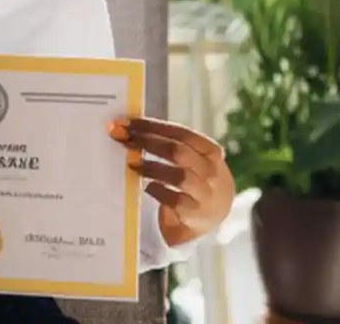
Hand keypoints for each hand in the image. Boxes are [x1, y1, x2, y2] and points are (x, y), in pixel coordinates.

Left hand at [108, 116, 235, 246]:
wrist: (217, 216)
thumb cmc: (197, 179)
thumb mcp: (194, 159)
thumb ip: (169, 145)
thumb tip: (130, 129)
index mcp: (209, 150)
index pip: (180, 132)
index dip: (152, 126)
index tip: (126, 123)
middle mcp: (210, 170)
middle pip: (177, 151)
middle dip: (147, 142)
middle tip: (122, 138)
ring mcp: (204, 193)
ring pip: (178, 175)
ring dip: (151, 167)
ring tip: (131, 163)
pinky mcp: (195, 213)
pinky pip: (174, 200)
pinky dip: (158, 191)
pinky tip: (147, 187)